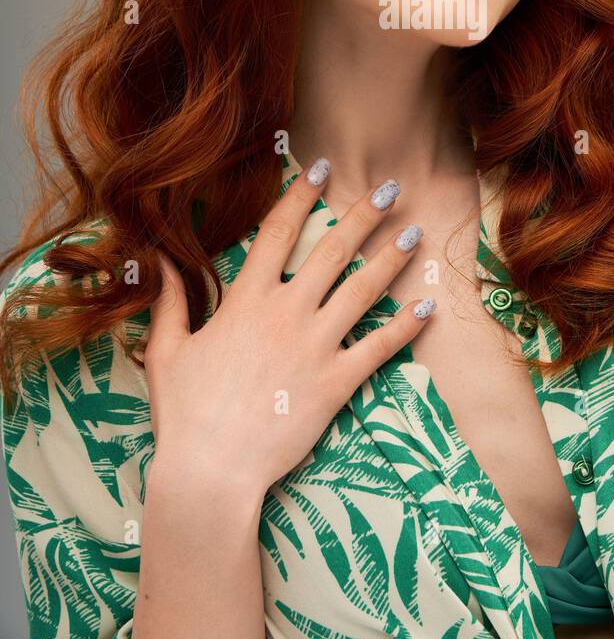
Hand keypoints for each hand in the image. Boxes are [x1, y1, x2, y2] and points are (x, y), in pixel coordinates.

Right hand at [144, 162, 432, 499]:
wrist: (211, 471)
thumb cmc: (184, 414)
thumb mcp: (166, 351)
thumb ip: (170, 302)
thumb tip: (162, 263)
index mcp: (246, 301)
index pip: (279, 231)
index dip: (301, 195)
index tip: (321, 167)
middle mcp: (286, 313)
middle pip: (332, 250)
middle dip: (364, 214)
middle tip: (390, 188)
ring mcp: (316, 346)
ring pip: (364, 290)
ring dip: (392, 259)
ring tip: (415, 235)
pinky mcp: (337, 382)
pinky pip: (379, 348)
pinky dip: (406, 327)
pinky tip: (427, 308)